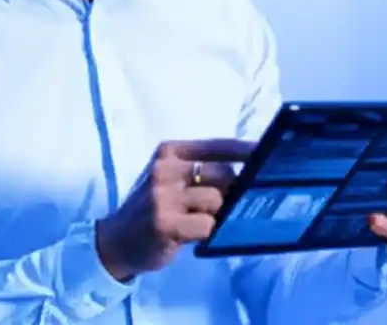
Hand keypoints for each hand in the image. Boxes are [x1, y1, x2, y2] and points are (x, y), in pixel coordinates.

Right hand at [96, 139, 253, 281]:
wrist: (116, 240)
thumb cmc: (152, 208)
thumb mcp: (169, 180)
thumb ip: (199, 172)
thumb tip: (247, 175)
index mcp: (169, 152)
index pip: (216, 145)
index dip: (245, 150)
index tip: (270, 154)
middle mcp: (165, 169)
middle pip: (224, 174)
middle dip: (230, 192)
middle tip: (218, 208)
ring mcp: (163, 195)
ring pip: (217, 200)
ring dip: (216, 216)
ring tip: (198, 222)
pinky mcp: (165, 222)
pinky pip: (207, 225)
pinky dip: (207, 233)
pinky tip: (192, 235)